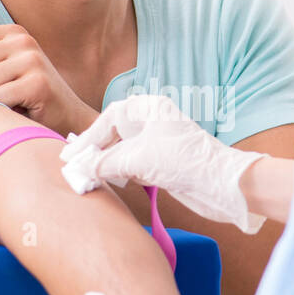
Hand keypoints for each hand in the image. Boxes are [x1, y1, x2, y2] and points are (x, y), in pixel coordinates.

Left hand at [0, 17, 91, 132]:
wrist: (69, 118)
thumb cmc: (30, 93)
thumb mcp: (5, 64)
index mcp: (13, 32)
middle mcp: (23, 41)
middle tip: (2, 92)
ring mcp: (32, 61)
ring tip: (11, 101)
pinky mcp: (38, 84)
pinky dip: (3, 110)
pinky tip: (20, 110)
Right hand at [59, 93, 267, 232]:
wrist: (223, 184)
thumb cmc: (186, 161)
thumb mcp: (139, 159)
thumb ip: (106, 163)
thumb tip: (82, 169)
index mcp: (149, 109)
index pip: (109, 118)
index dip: (88, 137)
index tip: (70, 154)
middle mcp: (153, 122)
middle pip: (115, 134)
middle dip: (95, 151)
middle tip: (74, 167)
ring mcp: (159, 143)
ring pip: (123, 151)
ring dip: (106, 164)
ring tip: (87, 177)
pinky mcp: (164, 163)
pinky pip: (133, 164)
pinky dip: (120, 172)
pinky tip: (109, 181)